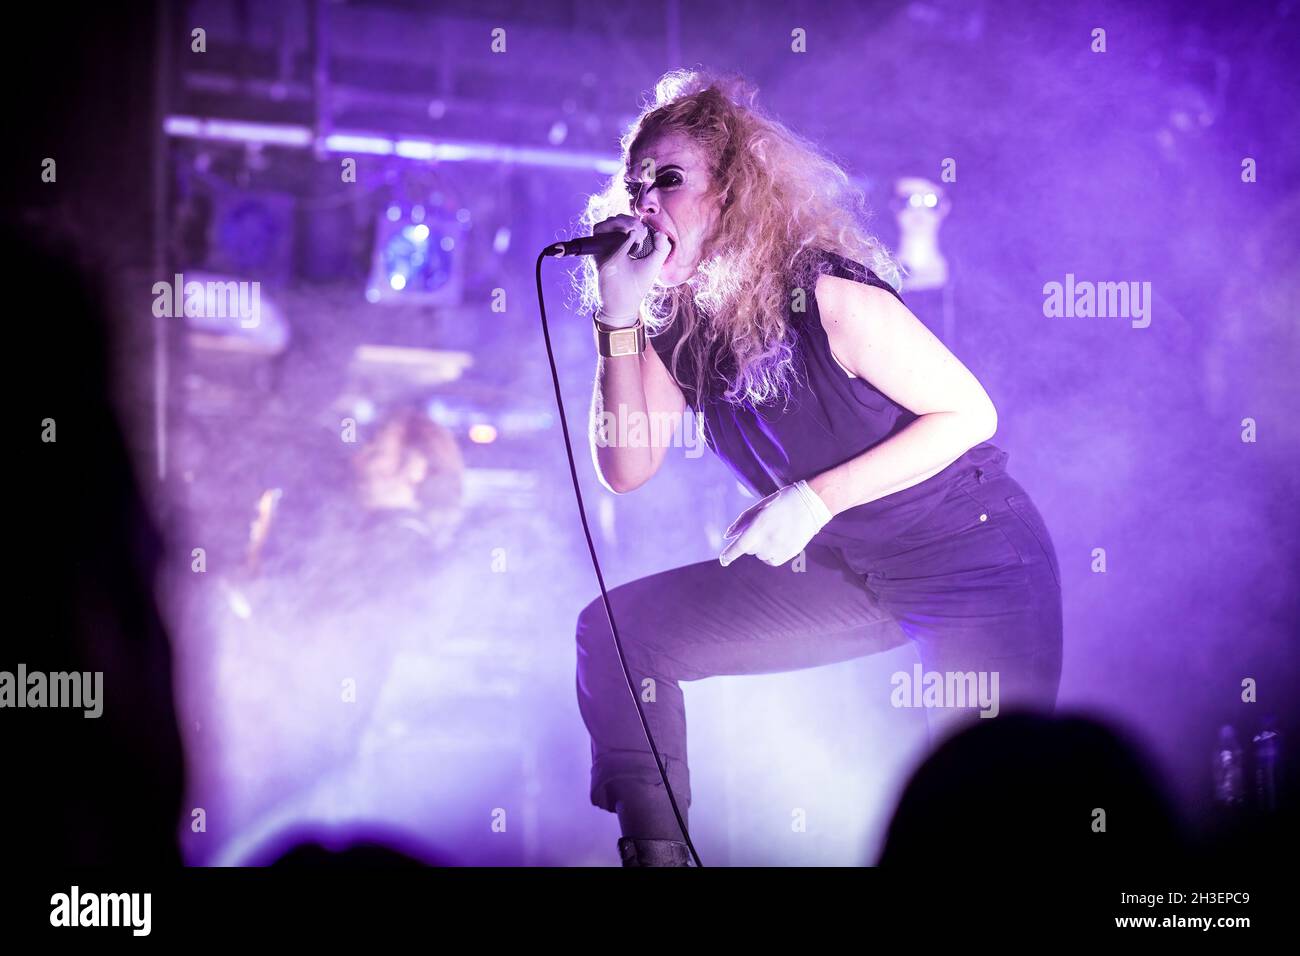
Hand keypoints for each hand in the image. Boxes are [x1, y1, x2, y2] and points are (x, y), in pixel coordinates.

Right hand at [592, 215, 671, 325]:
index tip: (646, 231)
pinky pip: (599, 233)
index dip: (637, 221)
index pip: (628, 223)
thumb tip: (660, 232)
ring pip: (607, 223)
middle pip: (617, 219)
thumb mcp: (655, 264)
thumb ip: (662, 247)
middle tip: (641, 232)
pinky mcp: (597, 253)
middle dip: (630, 220)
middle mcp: (614, 244)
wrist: (623, 303)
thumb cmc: (639, 285)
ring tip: (635, 234)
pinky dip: (612, 230)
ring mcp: (605, 248)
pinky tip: (627, 237)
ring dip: (621, 222)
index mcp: (628, 244)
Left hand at [719, 480, 833, 567]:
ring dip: (761, 547)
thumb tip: (727, 535)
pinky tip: (777, 541)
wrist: (813, 503)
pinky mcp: (790, 553)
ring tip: (773, 532)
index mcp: (760, 526)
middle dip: (750, 540)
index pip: (739, 546)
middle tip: (762, 526)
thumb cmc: (783, 501)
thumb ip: (742, 522)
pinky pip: (771, 560)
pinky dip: (770, 554)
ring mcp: (781, 548)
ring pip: (760, 555)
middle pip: (749, 549)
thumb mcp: (761, 506)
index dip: (729, 555)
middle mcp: (769, 540)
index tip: (723, 560)